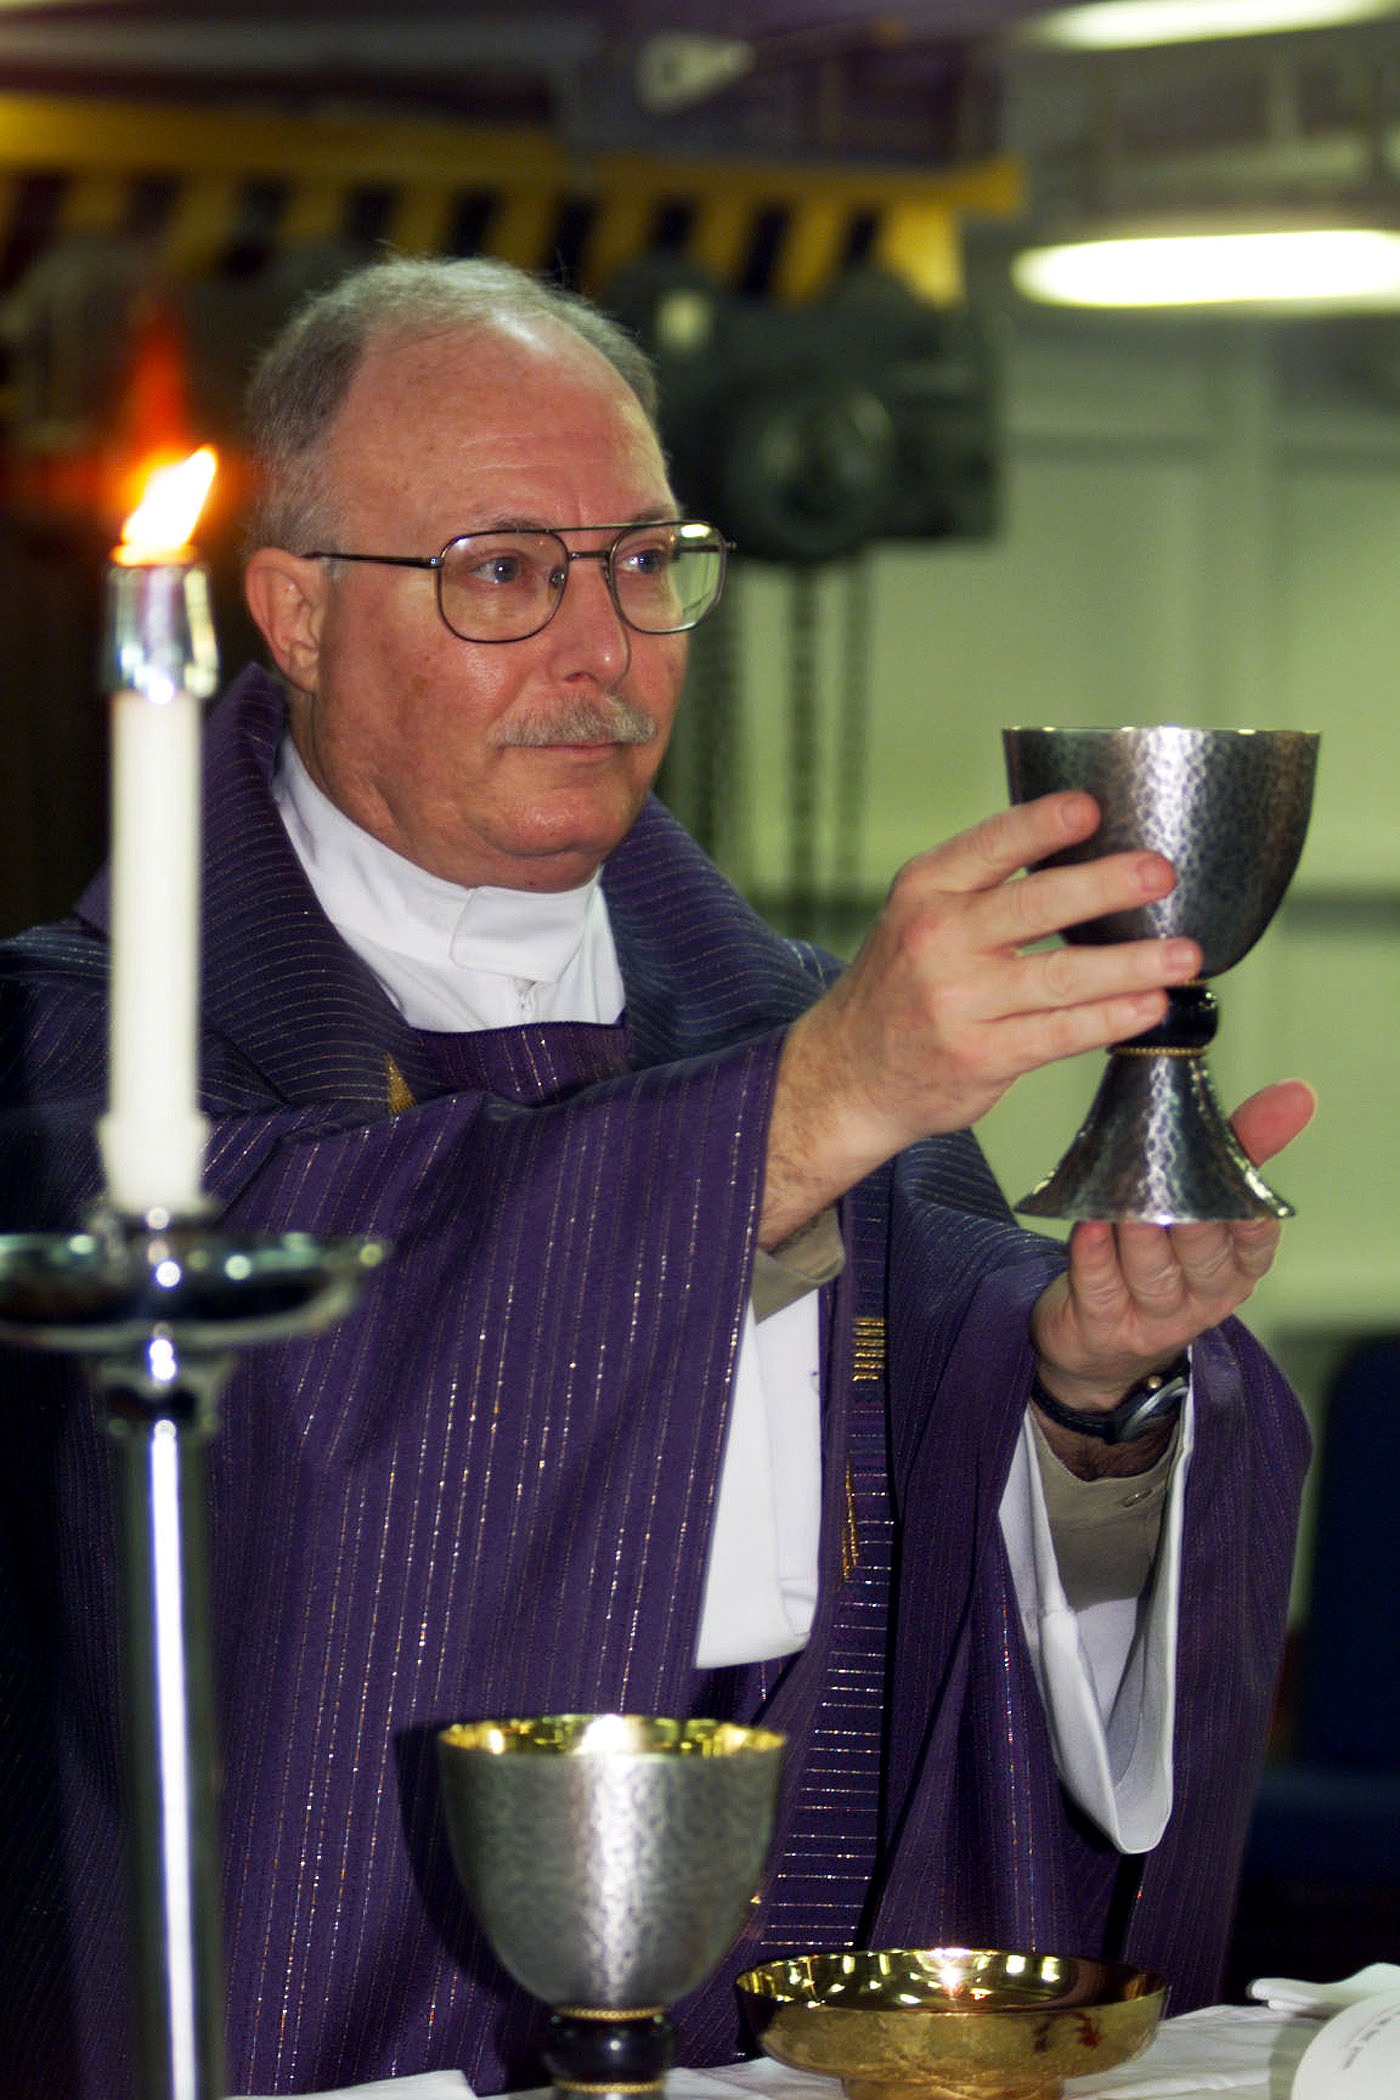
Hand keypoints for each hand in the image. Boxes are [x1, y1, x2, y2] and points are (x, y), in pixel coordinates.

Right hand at [761, 790, 1200, 1244]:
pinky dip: (1111, 1019)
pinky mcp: (980, 1056)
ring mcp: (958, 1002)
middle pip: (1037, 905)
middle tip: (1161, 874)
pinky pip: (1061, 1033)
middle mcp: (937, 940)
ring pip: (1061, 975)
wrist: (847, 1075)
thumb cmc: (902, 987)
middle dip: (1108, 886)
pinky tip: (1148, 1005)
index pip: (992, 845)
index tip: (1093, 809)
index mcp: (926, 890)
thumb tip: (1093, 857)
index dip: (1044, 825)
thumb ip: (985, 888)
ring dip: (1131, 963)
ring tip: (1183, 955)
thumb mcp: (919, 916)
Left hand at [1029, 1078, 1316, 1411]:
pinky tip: (1088, 1226)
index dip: (1251, 1213)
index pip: (1254, 1239)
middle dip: (1192, 1217)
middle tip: (1173, 1175)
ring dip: (1139, 1235)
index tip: (1245, 1187)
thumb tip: (1294, 1093)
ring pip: (1151, 1272)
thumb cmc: (1157, 1253)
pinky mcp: (1104, 1327)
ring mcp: (1155, 1317)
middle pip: (1203, 1255)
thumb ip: (1239, 1146)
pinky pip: (1101, 1289)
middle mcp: (1204, 1294)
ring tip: (1128, 1202)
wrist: (1099, 1338)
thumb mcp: (1200, 1202)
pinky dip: (1094, 1257)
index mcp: (1236, 1264)